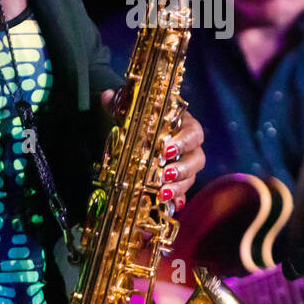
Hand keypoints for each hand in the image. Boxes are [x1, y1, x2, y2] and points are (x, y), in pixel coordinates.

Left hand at [98, 89, 205, 208]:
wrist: (127, 131)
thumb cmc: (134, 117)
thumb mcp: (125, 110)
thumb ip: (119, 103)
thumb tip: (107, 96)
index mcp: (181, 124)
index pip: (193, 133)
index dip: (184, 142)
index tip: (165, 150)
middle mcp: (187, 146)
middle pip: (197, 159)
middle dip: (183, 170)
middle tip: (164, 176)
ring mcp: (183, 165)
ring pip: (191, 178)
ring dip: (179, 188)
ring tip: (162, 194)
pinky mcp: (175, 182)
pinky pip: (182, 194)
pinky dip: (177, 201)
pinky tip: (171, 207)